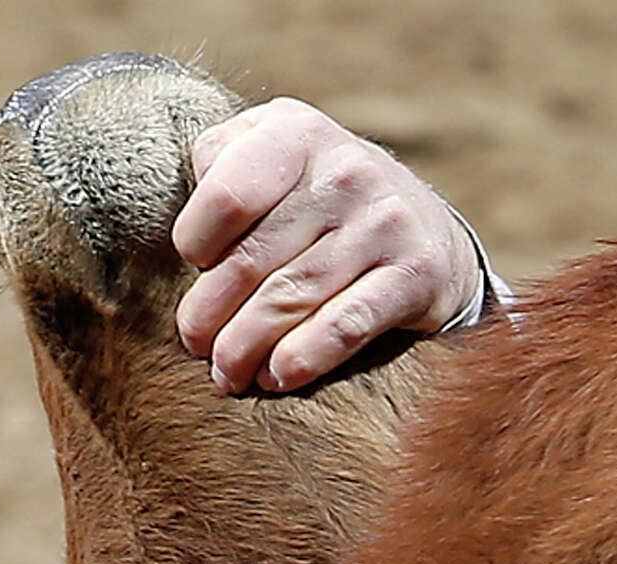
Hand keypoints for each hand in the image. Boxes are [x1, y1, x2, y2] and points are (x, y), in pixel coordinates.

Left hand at [174, 99, 483, 394]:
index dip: (195, 246)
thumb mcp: (273, 154)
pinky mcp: (415, 273)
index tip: (197, 271)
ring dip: (244, 349)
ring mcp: (384, 221)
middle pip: (249, 263)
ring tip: (226, 373)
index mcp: (297, 134)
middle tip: (196, 345)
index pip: (225, 198)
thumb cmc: (318, 200)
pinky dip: (300, 360)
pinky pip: (341, 328)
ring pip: (288, 301)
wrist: (424, 228)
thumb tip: (193, 204)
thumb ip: (223, 161)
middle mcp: (345, 170)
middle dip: (208, 317)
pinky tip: (277, 376)